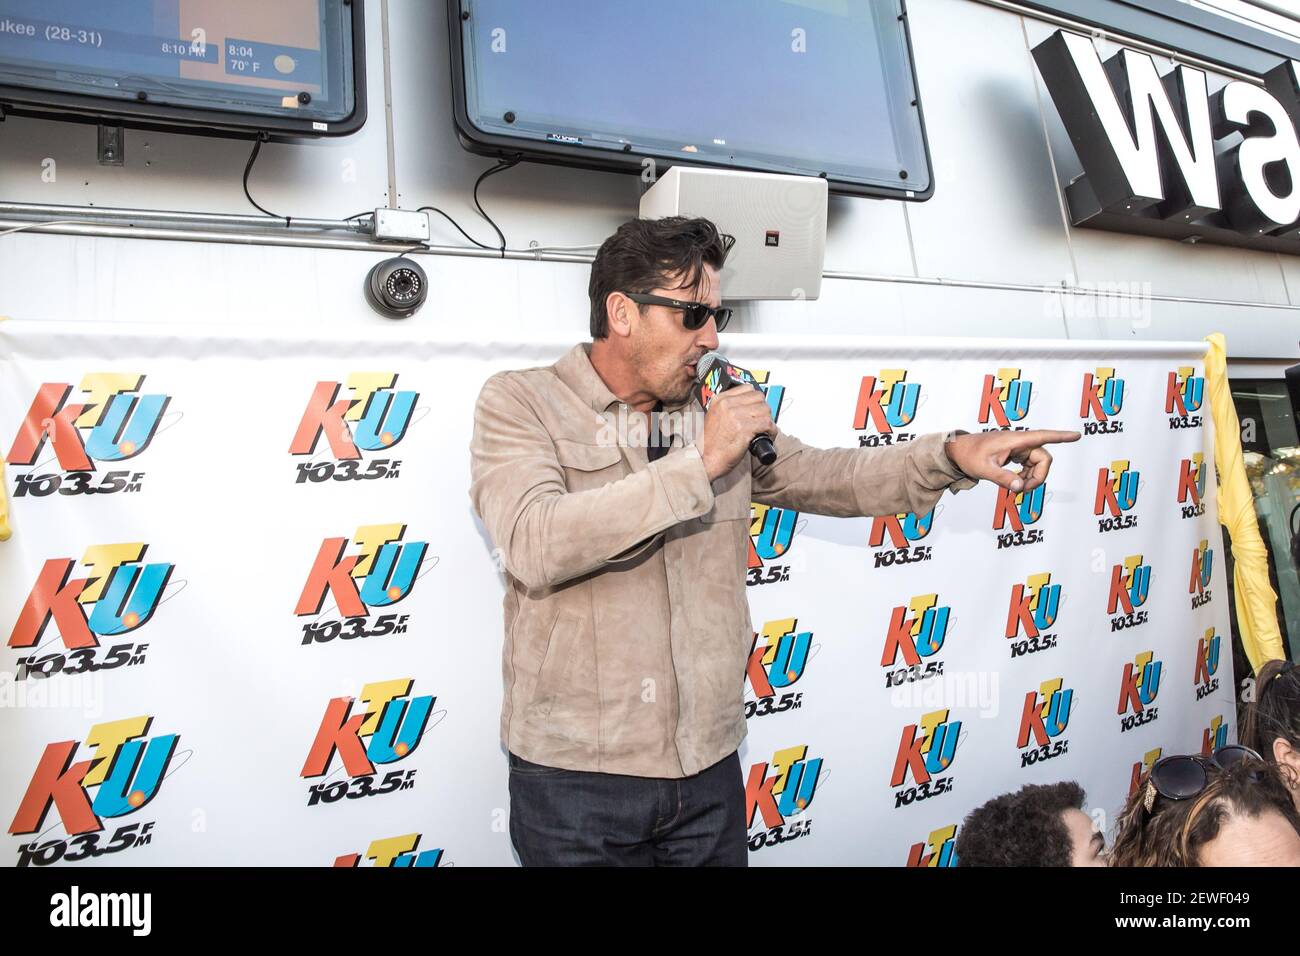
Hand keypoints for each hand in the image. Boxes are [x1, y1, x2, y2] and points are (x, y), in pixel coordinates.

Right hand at [698, 386, 774, 480]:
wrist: (706, 459)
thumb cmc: (711, 443)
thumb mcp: (714, 417)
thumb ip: (728, 408)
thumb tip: (749, 406)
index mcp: (720, 400)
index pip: (747, 388)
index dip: (756, 400)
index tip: (757, 409)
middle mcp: (727, 405)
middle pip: (759, 398)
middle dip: (763, 410)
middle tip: (762, 420)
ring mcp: (736, 416)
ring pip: (765, 410)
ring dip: (768, 421)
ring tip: (765, 430)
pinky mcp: (744, 428)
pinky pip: (767, 424)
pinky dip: (771, 431)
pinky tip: (768, 436)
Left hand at [943, 429, 1080, 493]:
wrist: (958, 451)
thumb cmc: (969, 455)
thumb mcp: (984, 469)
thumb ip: (1002, 478)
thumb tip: (1019, 488)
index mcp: (1014, 440)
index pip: (1043, 436)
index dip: (1061, 436)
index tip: (1077, 435)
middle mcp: (1019, 441)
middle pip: (1043, 458)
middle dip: (1038, 476)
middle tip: (1021, 490)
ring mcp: (1018, 447)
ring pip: (1037, 463)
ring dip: (1031, 478)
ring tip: (1014, 487)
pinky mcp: (1015, 453)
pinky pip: (1029, 465)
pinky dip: (1026, 476)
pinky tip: (1014, 482)